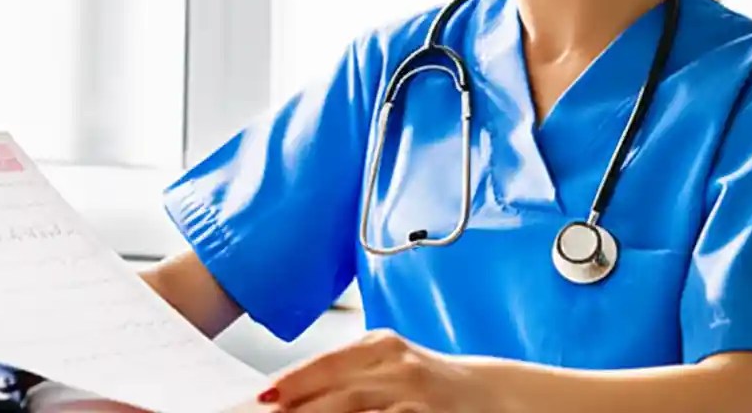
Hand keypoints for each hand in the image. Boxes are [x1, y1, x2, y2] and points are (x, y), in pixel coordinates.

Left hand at [257, 329, 490, 412]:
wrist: (491, 395)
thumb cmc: (430, 384)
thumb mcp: (389, 365)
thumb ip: (347, 376)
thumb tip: (288, 395)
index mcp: (381, 345)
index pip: (326, 363)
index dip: (292, 382)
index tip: (260, 398)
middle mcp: (398, 365)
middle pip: (336, 392)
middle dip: (297, 409)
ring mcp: (414, 395)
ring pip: (354, 411)